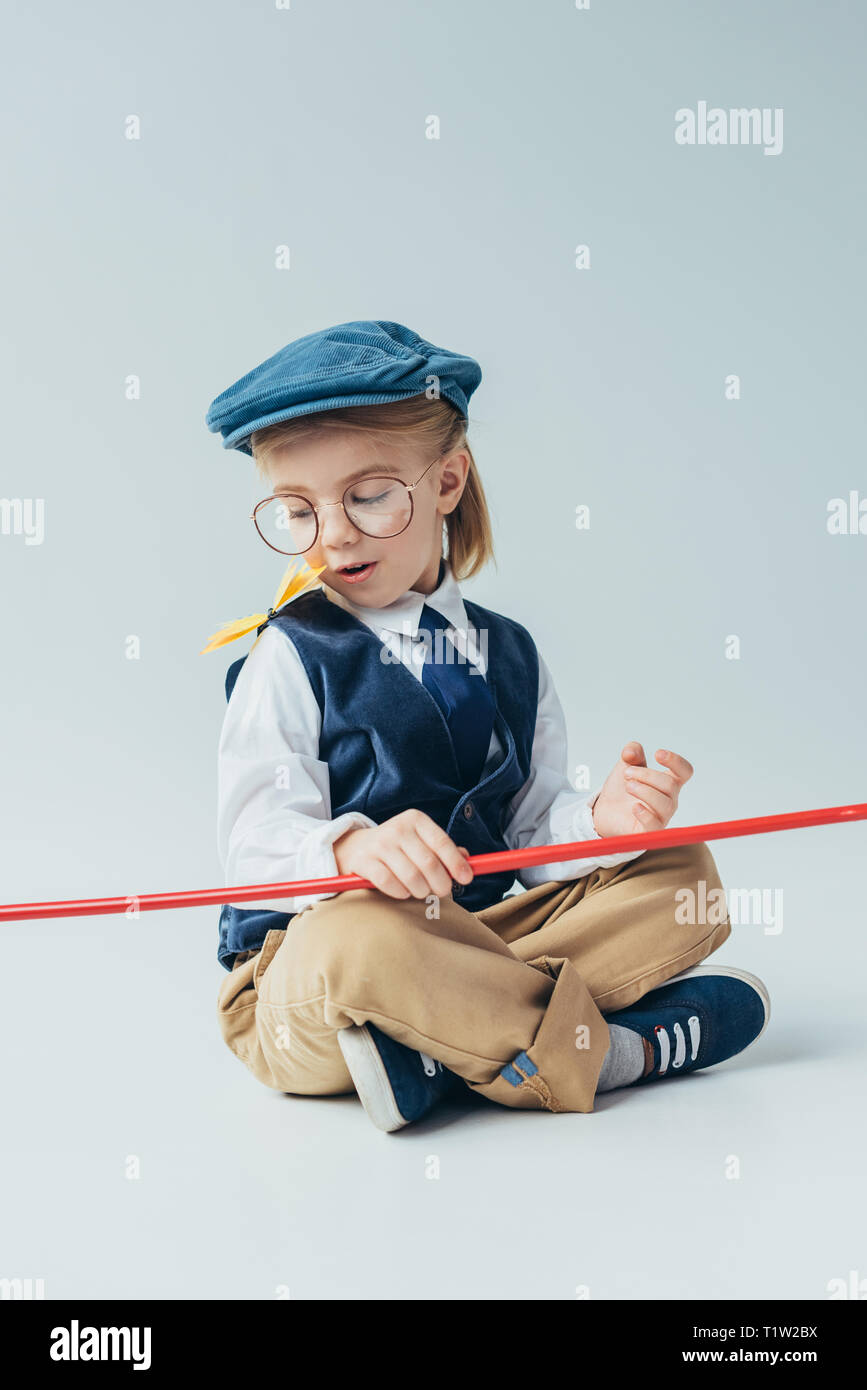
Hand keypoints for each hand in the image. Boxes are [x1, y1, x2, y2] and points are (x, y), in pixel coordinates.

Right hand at [333, 809, 473, 899]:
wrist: (355, 847)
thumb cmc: (398, 848)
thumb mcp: (420, 841)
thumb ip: (443, 850)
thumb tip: (467, 860)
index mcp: (415, 820)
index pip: (441, 842)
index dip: (456, 863)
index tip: (466, 879)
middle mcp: (397, 828)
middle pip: (429, 863)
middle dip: (441, 883)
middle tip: (442, 892)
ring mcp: (379, 844)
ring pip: (411, 876)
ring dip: (421, 890)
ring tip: (421, 891)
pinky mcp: (364, 861)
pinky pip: (389, 883)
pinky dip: (400, 892)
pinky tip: (403, 892)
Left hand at [590, 741, 693, 837]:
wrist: (604, 812)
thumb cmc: (621, 790)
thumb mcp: (625, 765)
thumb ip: (631, 753)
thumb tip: (631, 750)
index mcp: (667, 782)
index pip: (685, 771)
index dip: (676, 761)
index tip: (657, 754)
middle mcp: (669, 800)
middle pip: (670, 785)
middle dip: (647, 775)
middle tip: (627, 773)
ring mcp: (660, 817)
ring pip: (664, 803)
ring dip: (644, 790)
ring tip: (628, 786)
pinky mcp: (648, 832)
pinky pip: (654, 825)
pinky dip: (645, 814)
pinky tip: (634, 806)